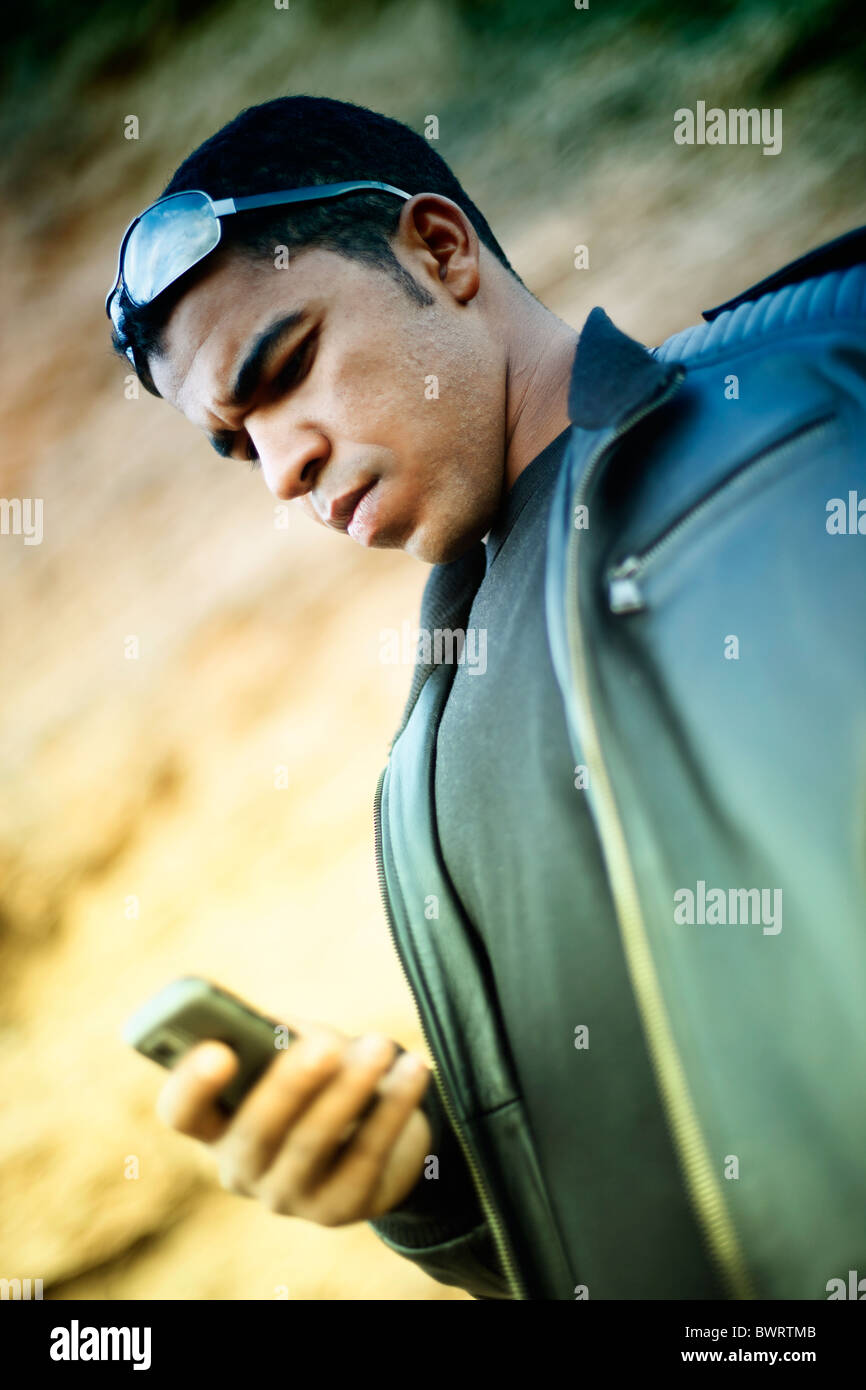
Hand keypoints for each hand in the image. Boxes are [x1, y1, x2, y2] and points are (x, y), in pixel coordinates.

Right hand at [156, 1013, 432, 1223]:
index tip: (218, 1048)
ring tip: (381, 1047)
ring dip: (351, 1089)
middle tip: (325, 1045)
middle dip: (291, 1084)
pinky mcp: (337, 1209)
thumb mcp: (296, 1047)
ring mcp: (285, 1196)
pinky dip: (393, 1110)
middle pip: (254, 1131)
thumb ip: (281, 1034)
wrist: (377, 1130)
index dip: (192, 1084)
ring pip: (313, 1144)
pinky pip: (365, 1157)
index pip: (181, 1111)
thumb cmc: (321, 1074)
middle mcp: (239, 1168)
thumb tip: (282, 1030)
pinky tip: (414, 1071)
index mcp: (214, 1121)